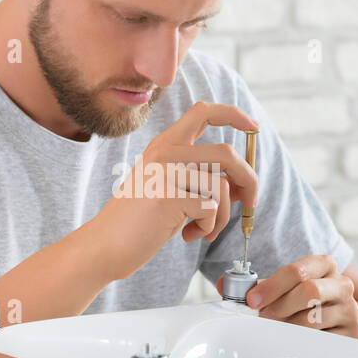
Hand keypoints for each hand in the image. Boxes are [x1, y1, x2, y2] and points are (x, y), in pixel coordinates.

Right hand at [93, 101, 258, 280]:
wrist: (105, 246)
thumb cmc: (139, 222)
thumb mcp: (168, 188)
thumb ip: (199, 177)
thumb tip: (243, 182)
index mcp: (164, 145)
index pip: (203, 112)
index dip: (234, 115)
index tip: (253, 126)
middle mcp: (165, 153)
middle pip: (227, 153)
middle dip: (250, 179)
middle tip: (250, 202)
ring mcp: (165, 173)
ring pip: (223, 187)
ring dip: (222, 215)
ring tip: (204, 229)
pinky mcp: (168, 197)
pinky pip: (211, 209)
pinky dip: (207, 228)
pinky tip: (187, 235)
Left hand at [222, 254, 357, 337]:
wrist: (339, 326)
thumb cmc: (305, 304)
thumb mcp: (285, 289)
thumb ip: (257, 286)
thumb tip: (224, 283)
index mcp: (324, 266)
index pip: (298, 270)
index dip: (271, 286)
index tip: (251, 301)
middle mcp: (342, 284)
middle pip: (309, 291)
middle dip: (280, 306)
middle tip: (263, 318)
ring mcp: (350, 310)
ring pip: (314, 318)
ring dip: (288, 327)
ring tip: (275, 332)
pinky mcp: (353, 335)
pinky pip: (323, 341)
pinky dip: (302, 343)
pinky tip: (293, 344)